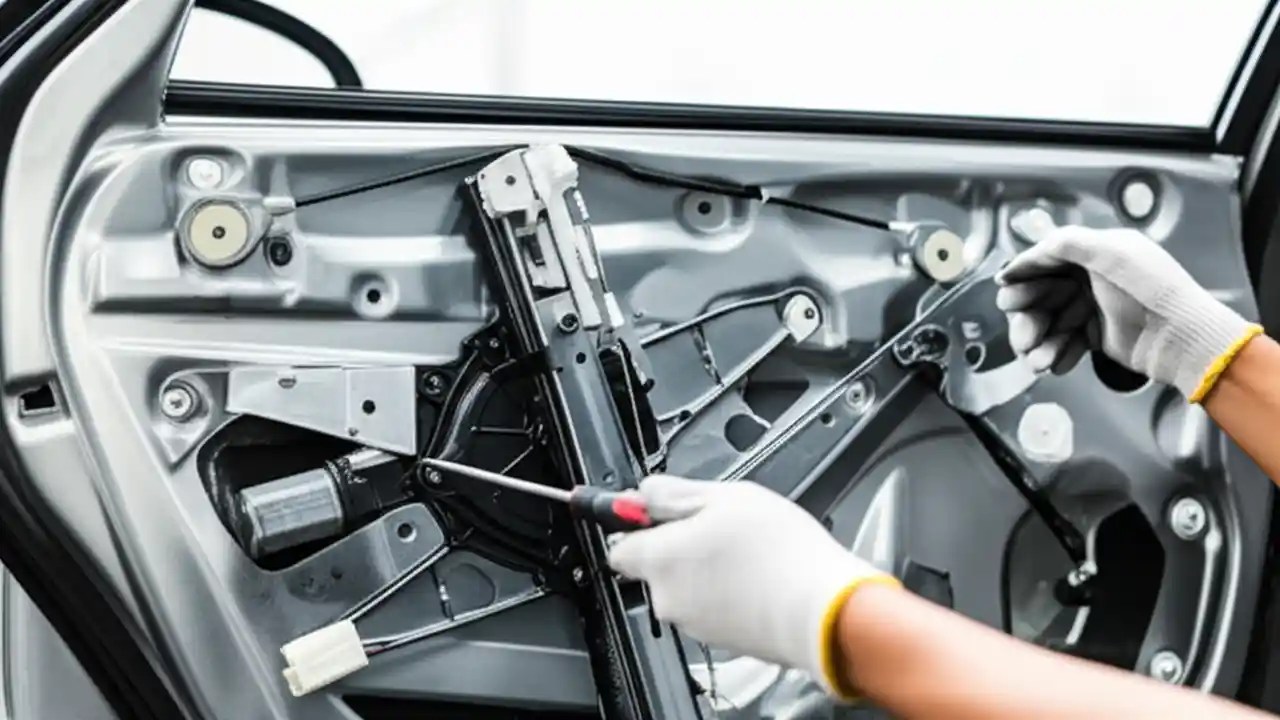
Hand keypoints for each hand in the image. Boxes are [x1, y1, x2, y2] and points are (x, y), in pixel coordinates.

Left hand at [607, 475, 898, 698]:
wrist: (824, 612)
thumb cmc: (780, 552)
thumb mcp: (727, 496)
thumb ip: (675, 492)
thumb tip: (644, 492)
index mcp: (661, 558)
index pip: (620, 546)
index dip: (638, 526)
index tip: (655, 512)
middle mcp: (668, 597)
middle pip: (655, 567)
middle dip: (679, 546)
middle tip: (718, 526)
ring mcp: (694, 624)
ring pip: (686, 588)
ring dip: (706, 570)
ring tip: (747, 553)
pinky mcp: (722, 641)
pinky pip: (711, 609)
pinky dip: (726, 594)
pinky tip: (757, 578)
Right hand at [995, 224, 1259, 400]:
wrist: (1179, 337)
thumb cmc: (1149, 290)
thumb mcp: (1111, 253)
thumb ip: (1067, 243)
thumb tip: (1032, 248)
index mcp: (1094, 254)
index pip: (1046, 259)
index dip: (1023, 272)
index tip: (1004, 287)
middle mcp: (1089, 278)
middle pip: (1040, 295)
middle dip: (1027, 318)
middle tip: (1023, 337)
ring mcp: (1091, 308)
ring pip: (1048, 323)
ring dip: (1038, 343)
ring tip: (1038, 362)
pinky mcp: (1095, 336)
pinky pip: (1063, 342)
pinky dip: (1056, 354)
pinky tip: (1055, 364)